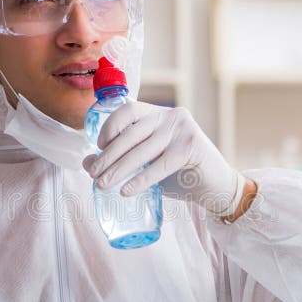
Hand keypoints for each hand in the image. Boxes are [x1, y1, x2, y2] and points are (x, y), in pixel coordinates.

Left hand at [83, 102, 245, 217]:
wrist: (214, 186)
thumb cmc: (178, 173)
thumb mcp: (147, 162)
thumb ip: (122, 158)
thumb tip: (87, 162)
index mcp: (158, 113)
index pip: (128, 110)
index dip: (109, 127)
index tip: (99, 148)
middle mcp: (171, 116)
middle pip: (132, 133)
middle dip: (108, 155)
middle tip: (94, 174)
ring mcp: (183, 130)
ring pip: (142, 150)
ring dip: (119, 168)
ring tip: (103, 185)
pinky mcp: (192, 148)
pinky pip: (160, 165)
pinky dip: (141, 179)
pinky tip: (127, 191)